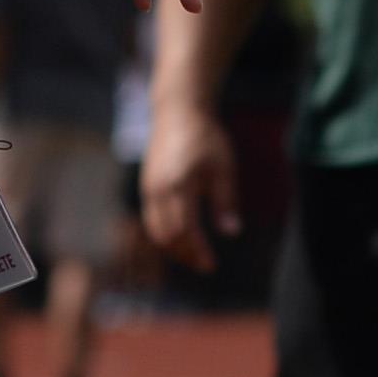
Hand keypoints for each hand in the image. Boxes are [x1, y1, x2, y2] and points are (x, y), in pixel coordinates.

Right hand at [140, 97, 242, 271]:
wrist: (177, 111)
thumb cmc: (205, 137)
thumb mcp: (224, 167)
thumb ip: (226, 201)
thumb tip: (231, 232)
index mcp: (179, 185)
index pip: (186, 230)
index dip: (197, 251)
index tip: (211, 265)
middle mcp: (158, 190)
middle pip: (167, 236)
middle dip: (185, 255)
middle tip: (205, 264)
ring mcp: (149, 188)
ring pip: (155, 230)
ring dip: (173, 247)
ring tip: (193, 254)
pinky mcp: (147, 186)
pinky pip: (151, 219)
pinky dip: (164, 234)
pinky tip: (182, 237)